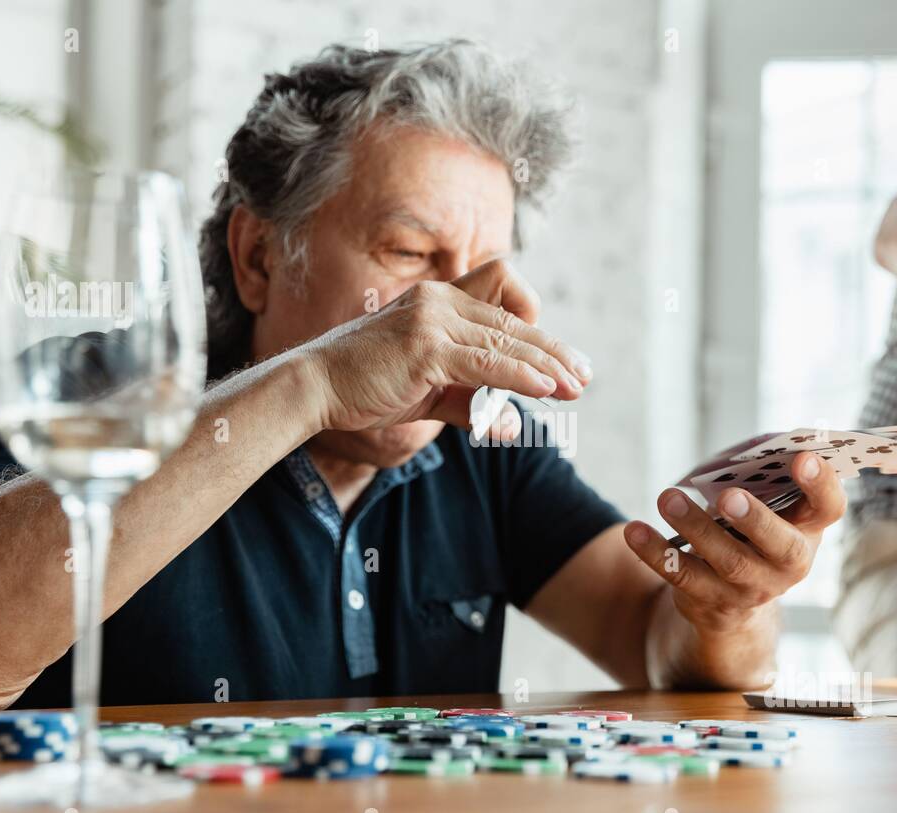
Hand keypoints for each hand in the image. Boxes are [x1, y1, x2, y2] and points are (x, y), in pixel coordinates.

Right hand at [305, 258, 590, 435]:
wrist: (313, 388)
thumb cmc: (365, 389)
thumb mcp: (427, 395)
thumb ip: (470, 405)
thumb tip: (511, 427)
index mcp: (438, 301)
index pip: (503, 312)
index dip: (539, 337)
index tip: (563, 365)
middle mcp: (438, 300)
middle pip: (513, 324)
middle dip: (553, 354)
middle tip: (584, 377)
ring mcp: (431, 320)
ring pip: (504, 342)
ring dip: (545, 367)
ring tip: (574, 388)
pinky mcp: (424, 346)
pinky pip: (485, 362)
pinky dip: (519, 376)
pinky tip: (545, 389)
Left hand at [622, 452, 844, 681]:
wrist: (734, 596)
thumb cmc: (753, 529)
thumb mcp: (769, 506)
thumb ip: (766, 478)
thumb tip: (750, 449)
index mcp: (809, 529)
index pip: (829, 507)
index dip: (821, 483)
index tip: (803, 456)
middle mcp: (789, 564)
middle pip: (781, 546)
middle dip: (756, 519)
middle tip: (728, 495)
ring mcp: (752, 587)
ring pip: (728, 561)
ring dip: (696, 528)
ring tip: (668, 498)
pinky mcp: (712, 599)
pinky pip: (683, 576)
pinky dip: (656, 551)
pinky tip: (634, 530)